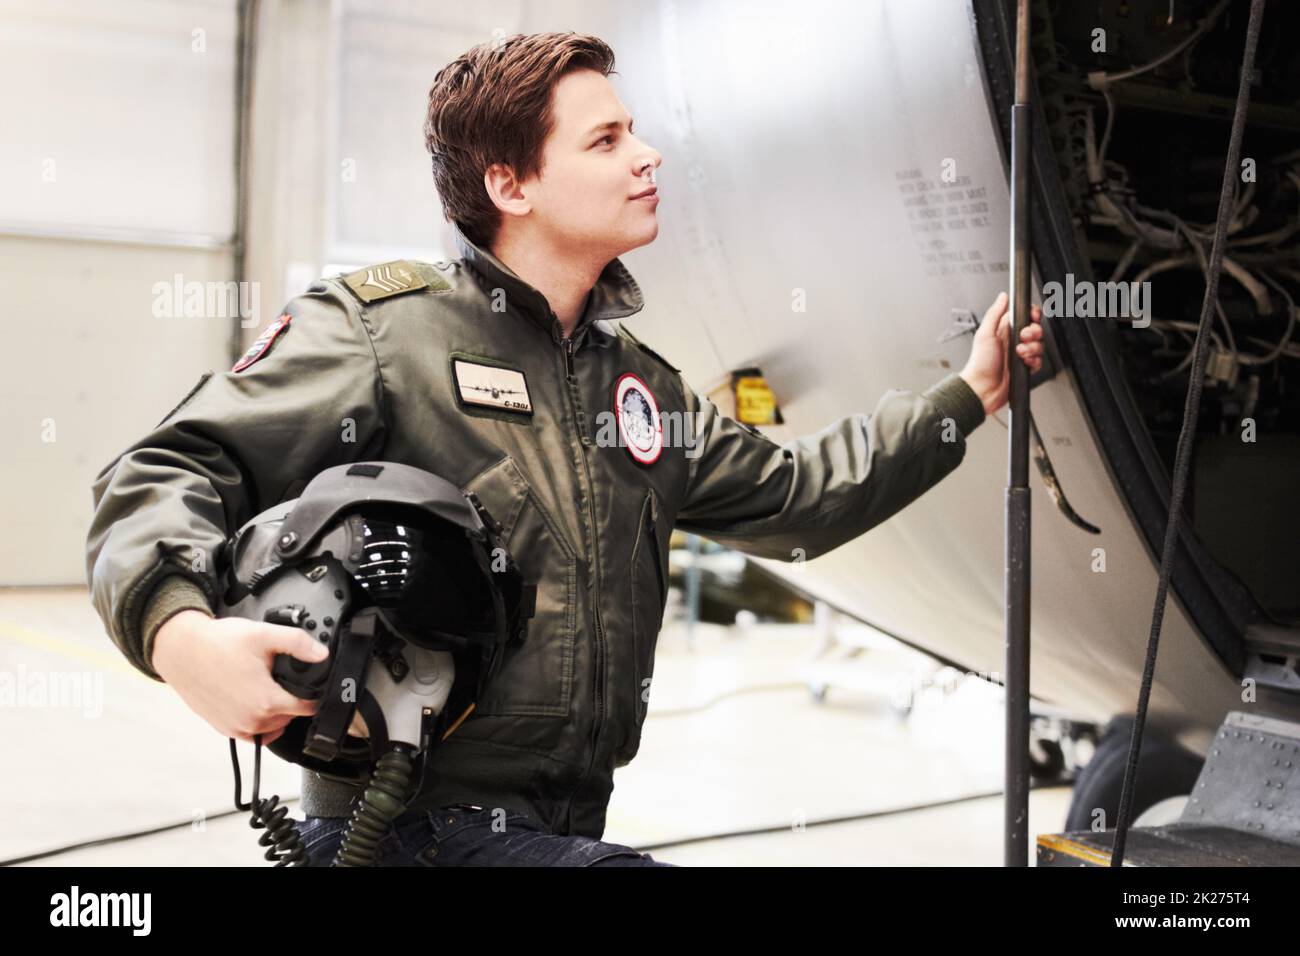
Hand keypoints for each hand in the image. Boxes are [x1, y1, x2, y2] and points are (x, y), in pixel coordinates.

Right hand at [152, 610, 326, 744]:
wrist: (180, 651)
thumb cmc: (216, 644)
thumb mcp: (263, 634)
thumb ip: (297, 643)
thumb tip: (321, 654)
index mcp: (267, 701)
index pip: (308, 708)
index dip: (315, 693)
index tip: (313, 683)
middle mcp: (253, 720)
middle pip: (291, 716)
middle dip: (293, 699)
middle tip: (284, 678)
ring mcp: (237, 727)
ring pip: (273, 726)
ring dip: (277, 711)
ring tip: (270, 688)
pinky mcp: (224, 728)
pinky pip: (253, 734)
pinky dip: (260, 722)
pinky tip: (256, 703)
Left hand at [958, 291, 1043, 416]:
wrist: (983, 389)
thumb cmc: (979, 364)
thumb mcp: (985, 334)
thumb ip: (995, 313)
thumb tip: (1002, 297)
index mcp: (1003, 329)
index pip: (1024, 316)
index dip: (1032, 315)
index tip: (1033, 317)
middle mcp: (1013, 340)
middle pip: (1035, 329)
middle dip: (1033, 333)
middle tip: (1023, 337)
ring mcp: (1020, 354)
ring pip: (1039, 345)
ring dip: (1032, 349)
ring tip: (1019, 354)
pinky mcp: (1025, 367)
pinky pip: (1039, 361)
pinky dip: (1034, 362)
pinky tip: (1024, 364)